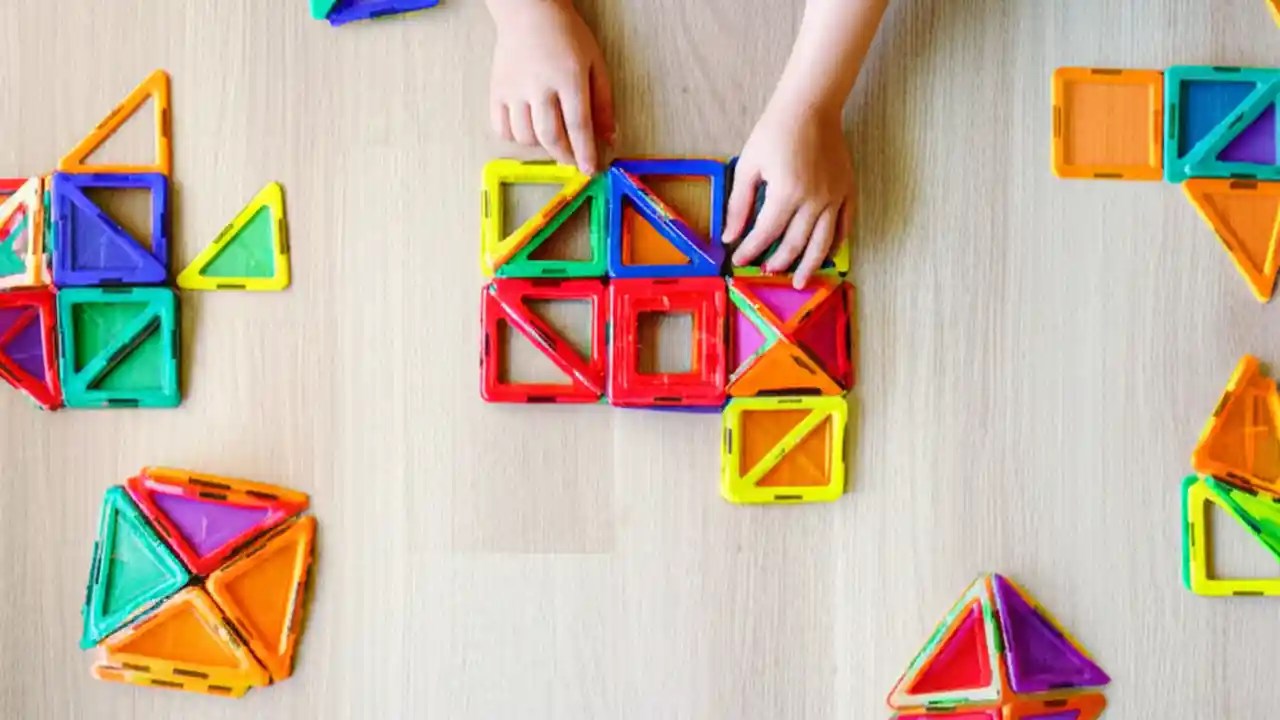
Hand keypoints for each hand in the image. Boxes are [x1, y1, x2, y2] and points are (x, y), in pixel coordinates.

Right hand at [489, 0, 614, 173]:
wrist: (529, 12)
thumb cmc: (567, 35)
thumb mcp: (595, 63)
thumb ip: (603, 102)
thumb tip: (608, 138)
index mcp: (569, 77)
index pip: (578, 125)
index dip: (585, 153)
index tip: (590, 170)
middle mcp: (539, 85)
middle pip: (550, 136)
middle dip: (564, 155)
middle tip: (573, 160)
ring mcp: (514, 89)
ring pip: (525, 136)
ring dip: (542, 147)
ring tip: (552, 138)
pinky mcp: (496, 90)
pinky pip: (502, 128)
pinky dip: (516, 138)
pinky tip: (529, 131)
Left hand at [722, 103, 853, 288]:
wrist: (810, 107)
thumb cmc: (775, 131)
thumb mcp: (748, 165)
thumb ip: (739, 204)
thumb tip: (729, 236)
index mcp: (786, 193)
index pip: (765, 233)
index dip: (750, 250)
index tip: (739, 259)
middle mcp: (813, 200)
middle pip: (795, 243)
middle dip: (779, 262)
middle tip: (767, 272)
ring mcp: (834, 196)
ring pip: (823, 242)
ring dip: (811, 265)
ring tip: (801, 282)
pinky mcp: (847, 190)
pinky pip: (844, 224)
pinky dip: (836, 243)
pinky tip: (827, 255)